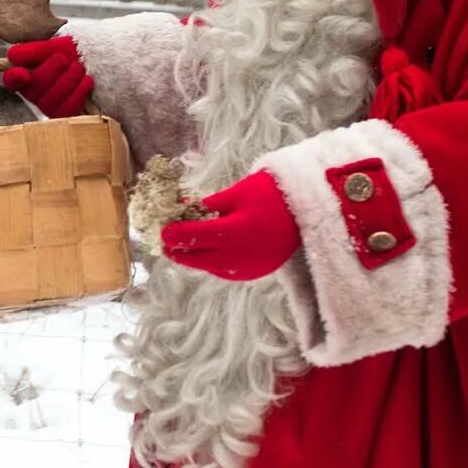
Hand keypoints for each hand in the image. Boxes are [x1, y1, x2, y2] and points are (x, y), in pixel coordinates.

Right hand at [3, 36, 93, 118]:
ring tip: (78, 66)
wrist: (94, 60)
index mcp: (24, 73)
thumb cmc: (69, 52)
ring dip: (68, 80)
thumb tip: (12, 56)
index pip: (11, 80)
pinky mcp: (63, 114)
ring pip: (51, 100)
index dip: (14, 78)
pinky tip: (87, 80)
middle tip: (64, 58)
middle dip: (51, 71)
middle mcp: (32, 93)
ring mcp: (47, 106)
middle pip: (34, 88)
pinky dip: (79, 92)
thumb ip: (32, 50)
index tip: (24, 73)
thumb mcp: (52, 46)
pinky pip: (67, 109)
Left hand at [160, 170, 300, 280]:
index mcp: (233, 233)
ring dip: (192, 257)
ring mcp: (246, 269)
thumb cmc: (271, 195)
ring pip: (207, 267)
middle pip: (196, 259)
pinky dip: (210, 261)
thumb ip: (207, 205)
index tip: (160, 230)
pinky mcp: (252, 273)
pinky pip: (222, 270)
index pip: (193, 237)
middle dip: (177, 250)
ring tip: (179, 246)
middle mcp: (238, 257)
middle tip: (163, 242)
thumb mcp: (236, 194)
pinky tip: (203, 250)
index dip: (173, 234)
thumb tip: (180, 208)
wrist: (307, 212)